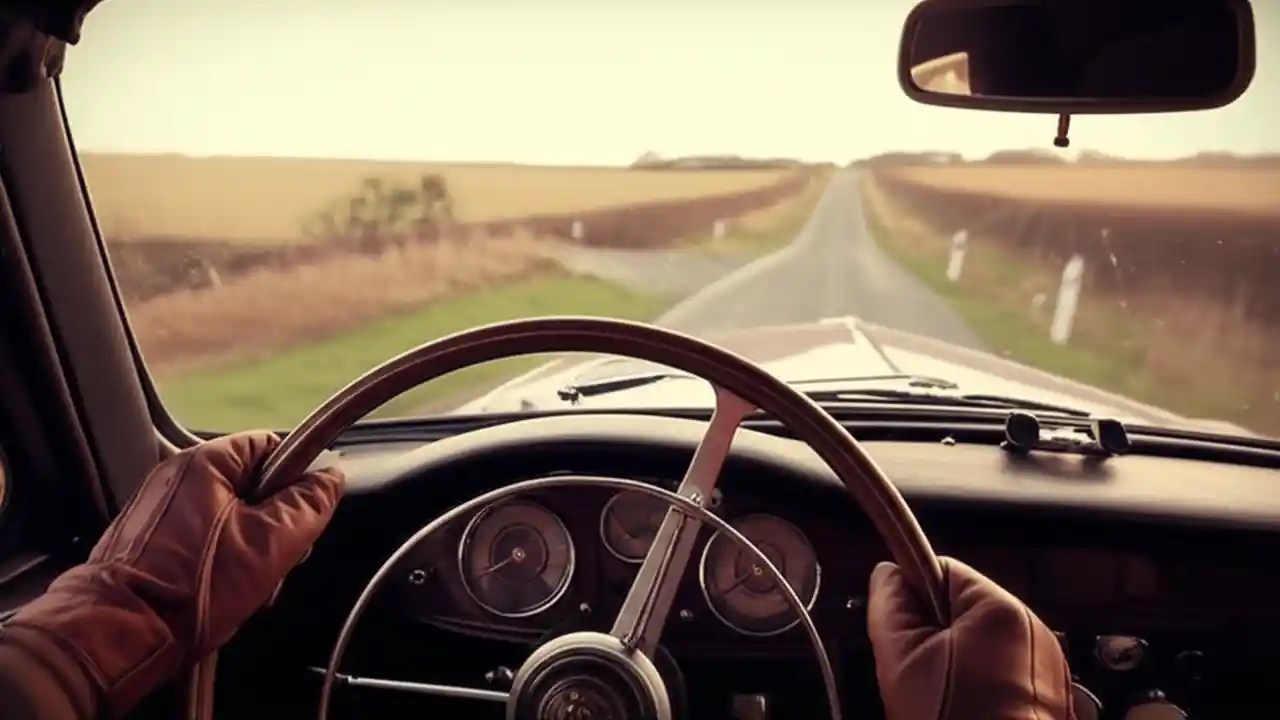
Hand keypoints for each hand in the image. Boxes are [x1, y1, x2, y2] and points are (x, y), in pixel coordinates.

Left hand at [3, 431, 342, 716]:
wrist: (122, 633)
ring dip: (250, 548)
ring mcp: (159, 510)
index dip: (298, 477)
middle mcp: (176, 477)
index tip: (307, 511)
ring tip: (249, 583)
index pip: (270, 445)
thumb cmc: (193, 588)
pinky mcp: (149, 541)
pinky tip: (224, 590)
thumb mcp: (270, 543)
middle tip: (280, 557)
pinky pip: (202, 540)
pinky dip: (221, 561)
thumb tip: (329, 479)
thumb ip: (308, 505)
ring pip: (230, 517)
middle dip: (274, 522)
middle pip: (252, 485)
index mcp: (205, 462)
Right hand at [867, 557, 1075, 719]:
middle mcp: (1033, 628)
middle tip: (917, 672)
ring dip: (957, 662)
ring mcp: (1047, 665)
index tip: (901, 632)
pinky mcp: (1050, 697)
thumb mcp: (902, 658)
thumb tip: (888, 574)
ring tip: (943, 698)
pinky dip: (982, 686)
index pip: (941, 570)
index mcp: (1000, 609)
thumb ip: (890, 605)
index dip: (912, 596)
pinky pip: (1004, 673)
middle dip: (934, 634)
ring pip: (982, 644)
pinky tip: (967, 711)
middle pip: (963, 609)